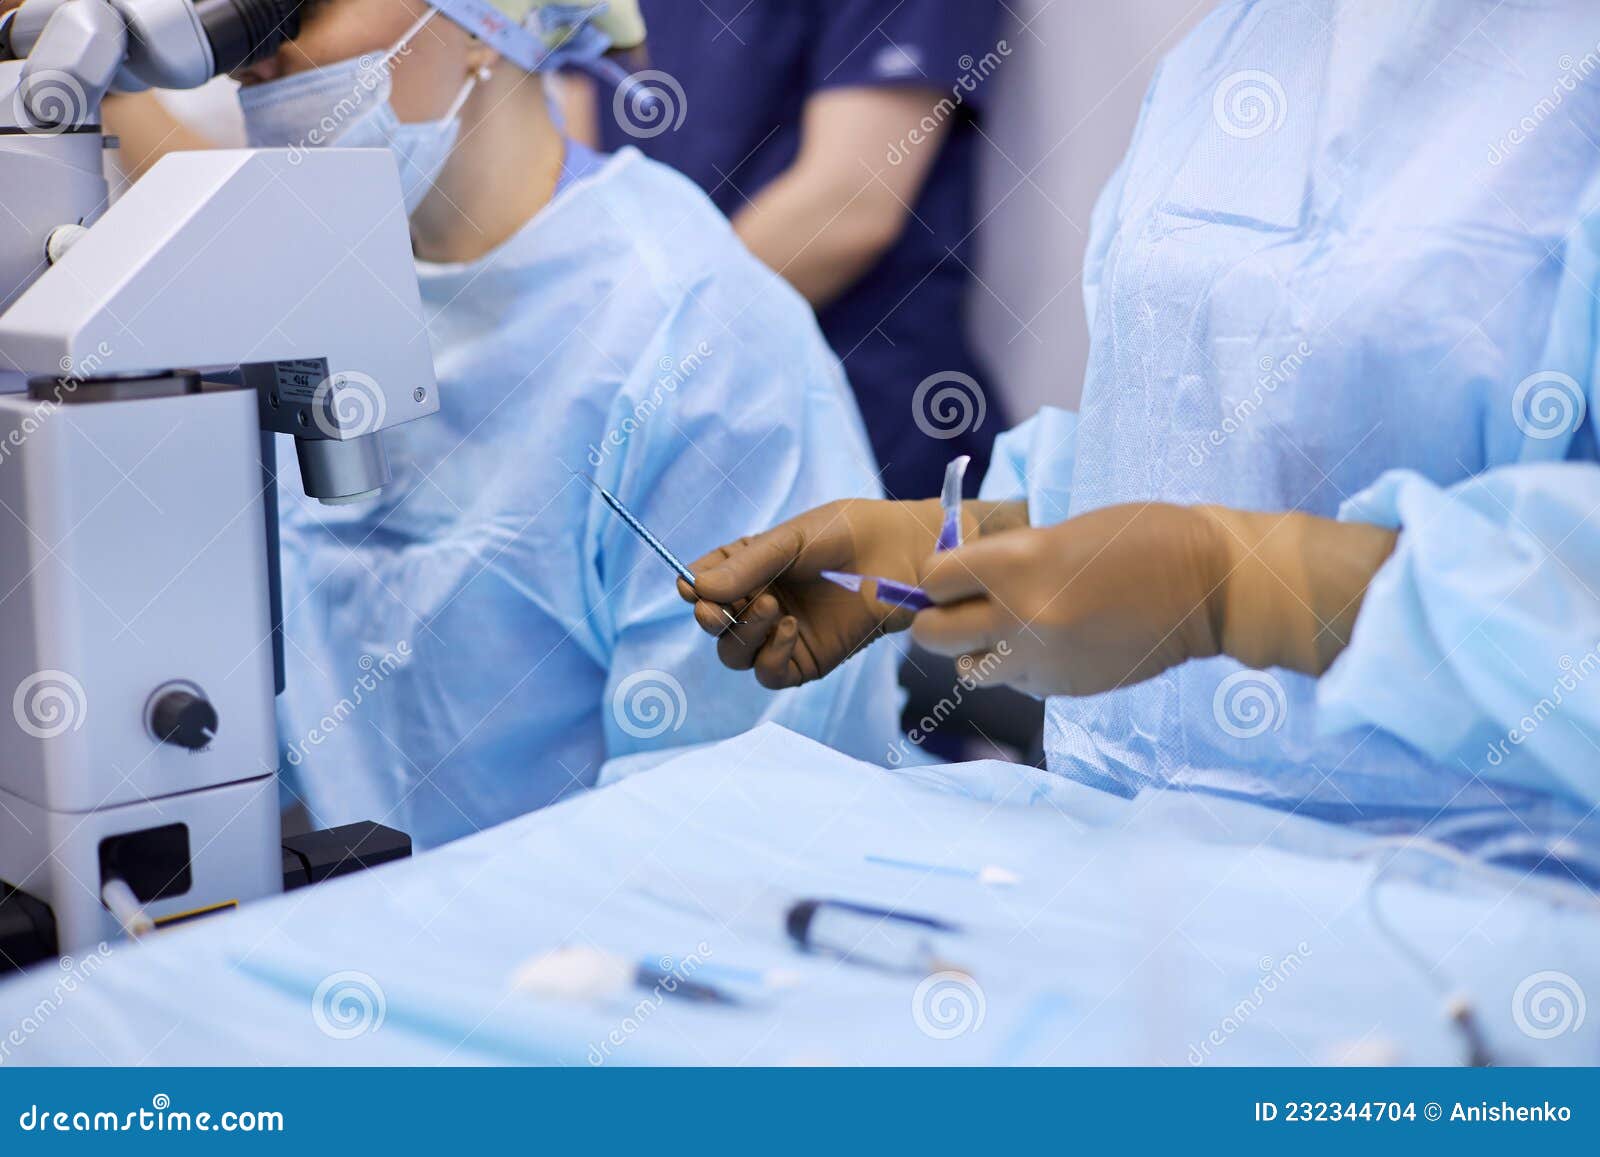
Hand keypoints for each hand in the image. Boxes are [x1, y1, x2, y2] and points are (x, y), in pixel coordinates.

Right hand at [679, 499, 943, 688]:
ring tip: (772, 607)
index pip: (705, 583)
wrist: (904, 556)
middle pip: (714, 626)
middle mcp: (760, 603)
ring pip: (735, 654)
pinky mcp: (806, 661)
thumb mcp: (793, 540)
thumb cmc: (850, 535)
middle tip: (716, 609)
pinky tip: (790, 628)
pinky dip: (770, 655)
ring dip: (742, 635)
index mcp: (750, 569)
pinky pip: (769, 674)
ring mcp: (781, 635)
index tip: (689, 587)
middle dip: (711, 618)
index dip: (693, 588)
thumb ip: (747, 564)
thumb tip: (693, 589)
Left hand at [912, 504, 1225, 697]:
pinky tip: (1049, 646)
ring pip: (969, 670)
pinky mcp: (1062, 688)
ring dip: (976, 652)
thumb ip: (1008, 560)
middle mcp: (1018, 616)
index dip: (939, 577)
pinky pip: (1014, 684)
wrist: (1207, 589)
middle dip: (937, 621)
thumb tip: (961, 580)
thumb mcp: (1061, 534)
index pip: (933, 580)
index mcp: (1017, 563)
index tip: (954, 575)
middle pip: (932, 635)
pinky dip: (1019, 669)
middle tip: (958, 611)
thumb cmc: (1140, 540)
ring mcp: (1040, 659)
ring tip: (1005, 632)